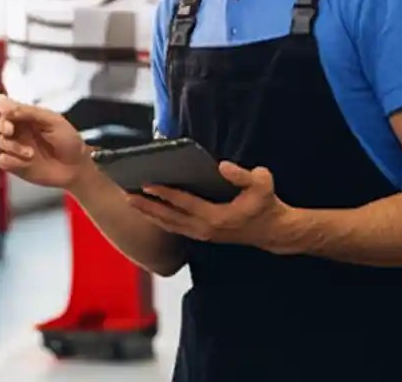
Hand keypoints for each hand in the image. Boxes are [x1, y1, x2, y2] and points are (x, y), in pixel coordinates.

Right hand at [0, 94, 90, 189]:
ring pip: (1, 142)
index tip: (7, 112)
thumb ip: (29, 112)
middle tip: (10, 130)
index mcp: (28, 117)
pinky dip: (11, 161)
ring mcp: (17, 148)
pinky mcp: (15, 165)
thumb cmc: (68, 141)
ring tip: (31, 154)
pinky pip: (2, 161)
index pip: (7, 107)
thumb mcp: (53, 121)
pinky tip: (26, 162)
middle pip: (1, 124)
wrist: (76, 169)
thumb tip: (2, 103)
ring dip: (14, 147)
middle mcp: (20, 131)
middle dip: (3, 125)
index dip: (3, 107)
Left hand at [127, 161, 297, 253]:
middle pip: (169, 218)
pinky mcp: (203, 235)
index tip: (147, 183)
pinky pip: (176, 228)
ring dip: (150, 213)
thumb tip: (222, 166)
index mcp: (217, 217)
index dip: (165, 193)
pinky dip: (161, 219)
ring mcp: (203, 235)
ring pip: (169, 225)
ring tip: (131, 202)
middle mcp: (205, 229)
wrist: (275, 232)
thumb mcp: (262, 184)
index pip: (184, 203)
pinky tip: (149, 210)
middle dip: (147, 206)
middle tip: (126, 195)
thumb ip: (242, 175)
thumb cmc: (267, 205)